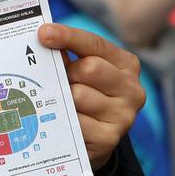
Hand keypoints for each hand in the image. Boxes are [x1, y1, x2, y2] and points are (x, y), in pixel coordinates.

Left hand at [38, 23, 145, 170]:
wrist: (93, 142)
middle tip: (60, 83)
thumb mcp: (80, 74)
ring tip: (63, 106)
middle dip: (67, 73)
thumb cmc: (84, 97)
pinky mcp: (109, 138)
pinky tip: (64, 123)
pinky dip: (64, 120)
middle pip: (89, 68)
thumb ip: (67, 57)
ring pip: (79, 95)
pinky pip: (75, 121)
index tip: (43, 33)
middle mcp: (132, 88)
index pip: (95, 44)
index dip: (68, 36)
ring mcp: (124, 114)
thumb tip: (42, 41)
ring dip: (63, 99)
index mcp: (125, 65)